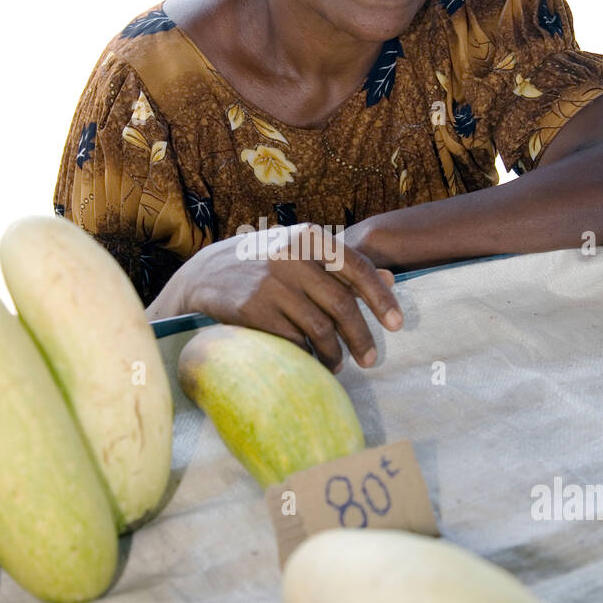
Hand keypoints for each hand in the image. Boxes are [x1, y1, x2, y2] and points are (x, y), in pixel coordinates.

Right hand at [173, 224, 402, 371]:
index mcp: (308, 237)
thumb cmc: (263, 264)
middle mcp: (291, 257)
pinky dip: (308, 355)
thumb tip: (390, 279)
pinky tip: (311, 361)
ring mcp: (270, 284)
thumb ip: (342, 267)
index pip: (357, 269)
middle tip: (371, 360)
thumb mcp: (301, 253)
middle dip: (361, 338)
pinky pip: (293, 341)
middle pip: (341, 305)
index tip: (397, 325)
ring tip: (337, 365)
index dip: (381, 299)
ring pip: (319, 329)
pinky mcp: (252, 310)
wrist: (204, 274)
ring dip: (334, 354)